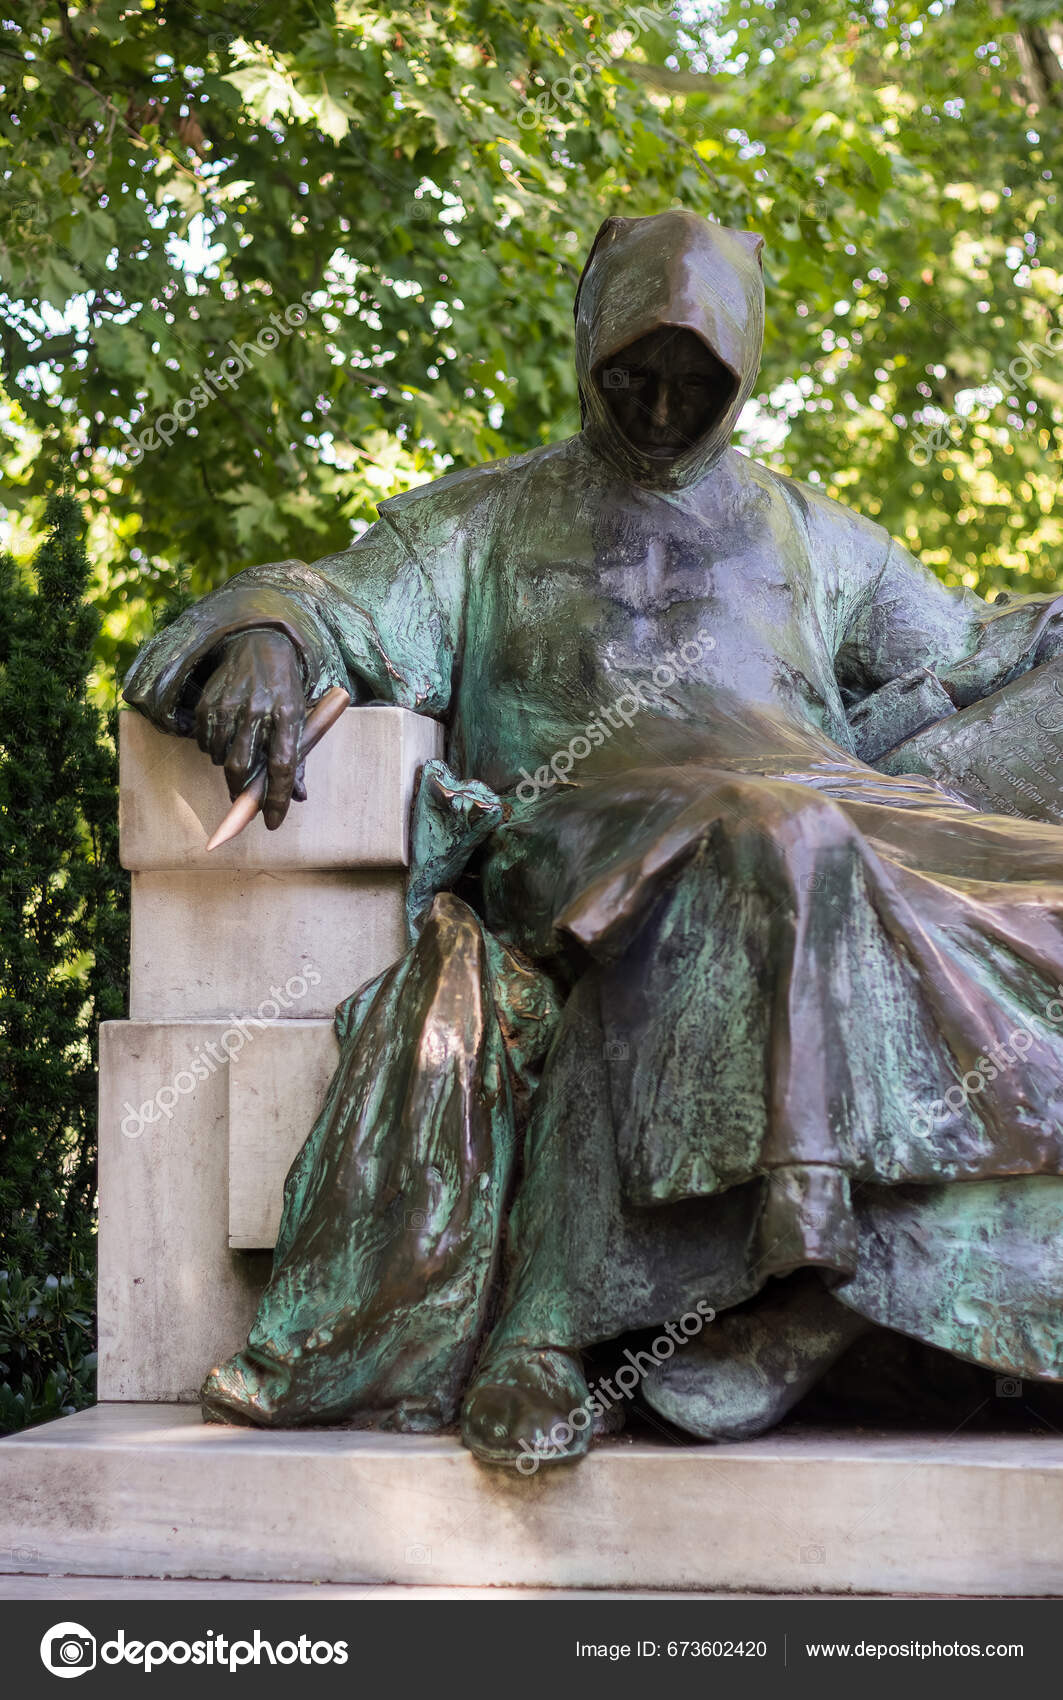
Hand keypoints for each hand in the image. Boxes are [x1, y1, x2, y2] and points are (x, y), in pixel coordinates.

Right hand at [195, 630, 306, 828]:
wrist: (258, 645)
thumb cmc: (284, 689)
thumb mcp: (299, 718)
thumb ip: (298, 758)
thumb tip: (297, 797)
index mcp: (288, 714)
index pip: (283, 765)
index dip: (277, 798)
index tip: (273, 822)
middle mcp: (258, 709)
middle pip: (242, 767)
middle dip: (240, 791)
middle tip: (242, 799)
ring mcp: (230, 704)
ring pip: (220, 758)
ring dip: (226, 768)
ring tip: (237, 755)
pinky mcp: (209, 702)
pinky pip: (204, 742)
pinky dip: (212, 749)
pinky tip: (224, 737)